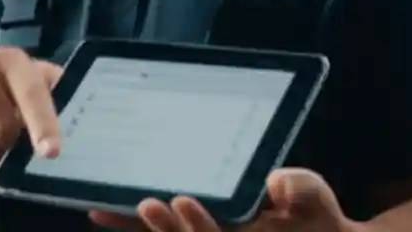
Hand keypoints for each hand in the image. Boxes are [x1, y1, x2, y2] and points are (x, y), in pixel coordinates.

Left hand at [89, 169, 356, 231]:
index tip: (182, 200)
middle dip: (164, 230)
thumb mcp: (311, 196)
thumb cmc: (311, 213)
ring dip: (140, 230)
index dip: (199, 225)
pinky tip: (100, 211)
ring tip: (107, 209)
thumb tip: (275, 184)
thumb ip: (298, 191)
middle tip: (146, 204)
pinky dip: (129, 226)